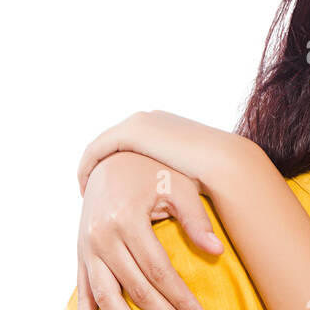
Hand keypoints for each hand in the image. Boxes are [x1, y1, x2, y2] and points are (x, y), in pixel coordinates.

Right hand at [76, 151, 223, 309]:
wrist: (110, 158)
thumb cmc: (153, 172)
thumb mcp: (179, 186)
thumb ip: (196, 218)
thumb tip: (218, 252)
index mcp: (126, 220)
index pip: (158, 270)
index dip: (181, 297)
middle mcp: (101, 237)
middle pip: (137, 289)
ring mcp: (87, 249)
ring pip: (107, 297)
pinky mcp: (81, 255)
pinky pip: (81, 293)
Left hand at [77, 110, 250, 196]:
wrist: (224, 163)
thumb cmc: (214, 175)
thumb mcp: (191, 171)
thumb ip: (180, 173)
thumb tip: (178, 190)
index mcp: (165, 125)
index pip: (133, 142)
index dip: (119, 164)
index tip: (113, 186)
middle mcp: (150, 118)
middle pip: (115, 142)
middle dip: (103, 165)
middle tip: (93, 189)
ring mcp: (138, 123)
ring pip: (103, 146)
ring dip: (92, 167)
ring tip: (86, 190)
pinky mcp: (129, 133)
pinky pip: (96, 151)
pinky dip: (88, 168)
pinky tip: (85, 189)